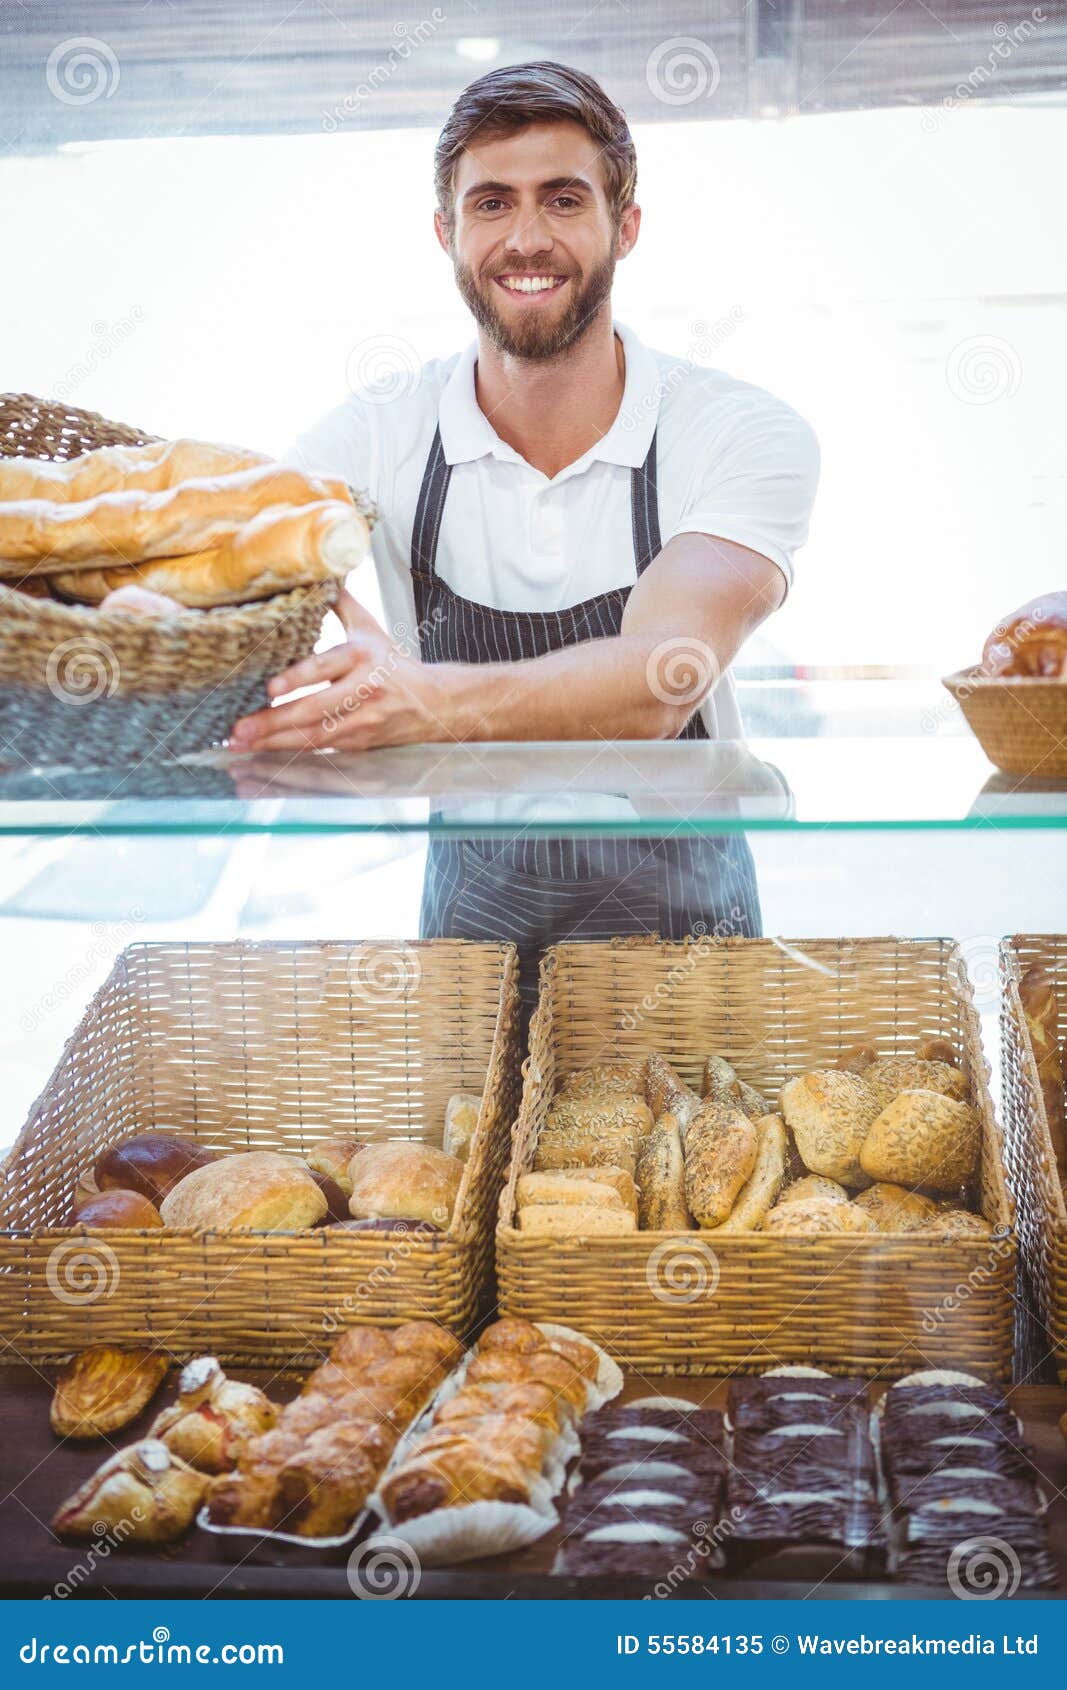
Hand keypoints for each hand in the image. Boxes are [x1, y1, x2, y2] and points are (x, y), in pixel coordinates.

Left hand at [228, 589, 454, 751]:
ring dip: (274, 742)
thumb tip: (314, 573)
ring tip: (240, 744)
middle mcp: (362, 691)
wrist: (435, 703)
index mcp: (362, 657)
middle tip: (239, 728)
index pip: (326, 668)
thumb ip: (340, 604)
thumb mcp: (370, 628)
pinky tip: (262, 753)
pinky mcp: (359, 742)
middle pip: (314, 709)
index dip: (298, 679)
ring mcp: (362, 721)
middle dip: (273, 721)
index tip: (269, 689)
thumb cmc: (394, 663)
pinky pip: (320, 749)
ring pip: (314, 736)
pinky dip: (289, 753)